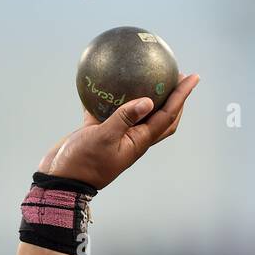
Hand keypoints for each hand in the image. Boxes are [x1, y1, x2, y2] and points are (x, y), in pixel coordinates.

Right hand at [37, 72, 199, 189]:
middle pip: (162, 117)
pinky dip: (111, 95)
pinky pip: (109, 109)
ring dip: (147, 96)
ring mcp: (117, 136)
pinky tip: (105, 78)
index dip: (181, 96)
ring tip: (148, 74)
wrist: (60, 180)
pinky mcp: (99, 132)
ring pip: (139, 113)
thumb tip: (148, 101)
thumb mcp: (103, 137)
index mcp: (138, 141)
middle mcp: (132, 139)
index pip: (167, 115)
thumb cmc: (83, 162)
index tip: (193, 76)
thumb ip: (124, 118)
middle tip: (179, 76)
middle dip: (174, 97)